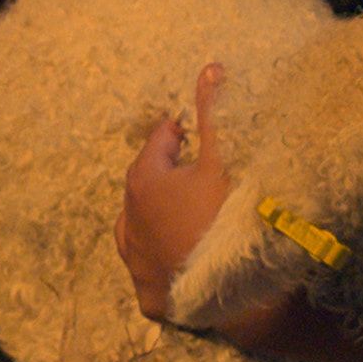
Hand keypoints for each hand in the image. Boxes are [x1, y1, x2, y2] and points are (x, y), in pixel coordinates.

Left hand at [115, 63, 235, 321]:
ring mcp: (134, 260)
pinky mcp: (146, 293)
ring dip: (165, 218)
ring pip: (145, 226)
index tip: (202, 138)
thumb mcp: (222, 160)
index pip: (160, 141)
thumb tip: (209, 68)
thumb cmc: (227, 216)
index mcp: (142, 181)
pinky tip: (189, 258)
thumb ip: (212, 113)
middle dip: (173, 176)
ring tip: (199, 219)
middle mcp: (127, 218)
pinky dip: (168, 260)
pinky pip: (154, 267)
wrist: (235, 293)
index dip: (184, 136)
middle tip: (206, 178)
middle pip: (150, 183)